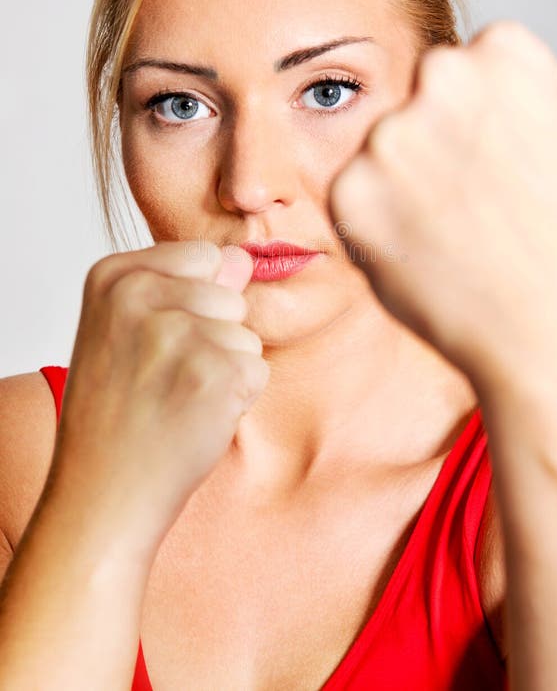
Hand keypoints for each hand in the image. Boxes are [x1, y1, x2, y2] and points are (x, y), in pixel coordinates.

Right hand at [48, 240, 268, 553]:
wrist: (103, 495)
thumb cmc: (116, 415)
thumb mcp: (127, 332)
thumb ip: (184, 287)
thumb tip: (241, 258)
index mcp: (113, 276)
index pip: (205, 257)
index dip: (195, 305)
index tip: (152, 342)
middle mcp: (139, 295)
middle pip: (232, 297)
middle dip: (213, 339)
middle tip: (164, 380)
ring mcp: (176, 334)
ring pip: (246, 336)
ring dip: (225, 371)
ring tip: (177, 401)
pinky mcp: (214, 373)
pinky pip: (257, 370)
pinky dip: (237, 399)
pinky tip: (194, 419)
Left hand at [328, 21, 556, 401]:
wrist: (555, 327)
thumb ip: (499, 109)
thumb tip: (454, 111)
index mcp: (506, 51)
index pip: (465, 67)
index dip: (477, 123)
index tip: (495, 161)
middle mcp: (442, 75)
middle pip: (416, 102)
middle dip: (431, 143)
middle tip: (469, 202)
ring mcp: (390, 133)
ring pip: (381, 152)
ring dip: (400, 186)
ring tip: (453, 237)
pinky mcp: (348, 190)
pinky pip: (355, 198)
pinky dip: (375, 226)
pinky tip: (424, 255)